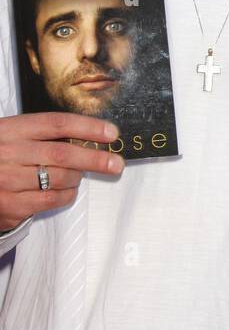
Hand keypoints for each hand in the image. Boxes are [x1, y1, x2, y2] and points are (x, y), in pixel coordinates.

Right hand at [0, 112, 123, 229]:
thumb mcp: (10, 136)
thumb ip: (39, 135)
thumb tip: (86, 136)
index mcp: (10, 130)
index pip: (56, 123)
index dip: (87, 127)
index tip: (111, 132)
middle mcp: (9, 153)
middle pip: (63, 153)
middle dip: (95, 158)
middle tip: (116, 163)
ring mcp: (8, 181)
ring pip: (61, 178)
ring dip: (78, 177)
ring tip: (79, 174)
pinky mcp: (11, 206)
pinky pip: (52, 199)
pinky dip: (67, 194)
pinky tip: (67, 190)